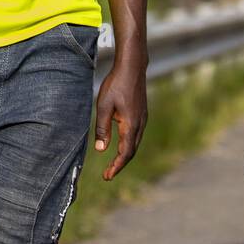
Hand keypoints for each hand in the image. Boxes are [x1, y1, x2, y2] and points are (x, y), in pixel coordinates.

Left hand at [93, 57, 147, 179]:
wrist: (132, 67)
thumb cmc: (116, 84)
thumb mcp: (104, 105)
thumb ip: (102, 128)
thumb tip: (101, 150)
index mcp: (130, 125)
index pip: (125, 153)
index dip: (116, 167)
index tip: (107, 176)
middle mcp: (140, 125)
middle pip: (131, 152)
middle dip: (120, 164)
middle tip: (108, 174)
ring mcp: (143, 119)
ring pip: (135, 143)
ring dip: (125, 155)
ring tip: (113, 163)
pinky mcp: (142, 113)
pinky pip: (136, 135)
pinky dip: (129, 144)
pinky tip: (121, 143)